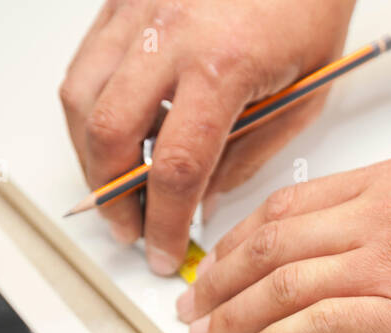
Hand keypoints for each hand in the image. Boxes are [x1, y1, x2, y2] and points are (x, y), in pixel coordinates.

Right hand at [59, 0, 356, 274]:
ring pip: (80, 98)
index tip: (165, 250)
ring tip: (116, 186)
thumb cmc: (310, 2)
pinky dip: (89, 107)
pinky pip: (85, 62)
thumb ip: (248, 155)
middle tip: (131, 227)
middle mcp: (170, 32)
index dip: (164, 223)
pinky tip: (116, 132)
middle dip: (113, 198)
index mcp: (223, 65)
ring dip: (89, 155)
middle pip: (109, 136)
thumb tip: (204, 203)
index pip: (176, 169)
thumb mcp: (303, 95)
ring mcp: (139, 8)